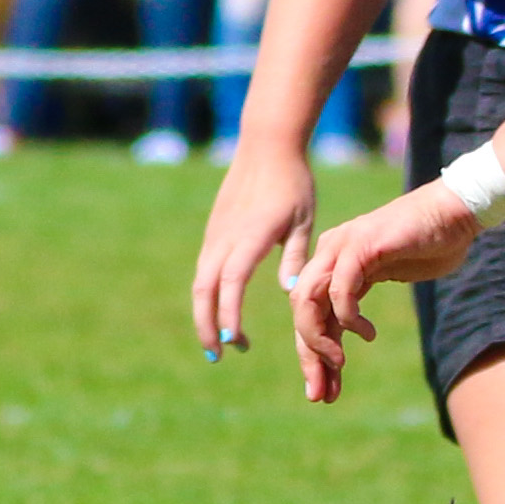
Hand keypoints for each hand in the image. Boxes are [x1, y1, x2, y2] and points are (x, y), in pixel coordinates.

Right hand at [185, 141, 322, 356]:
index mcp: (251, 235)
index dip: (229, 314)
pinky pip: (205, 268)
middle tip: (216, 356)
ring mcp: (216, 233)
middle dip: (207, 325)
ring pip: (201, 281)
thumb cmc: (293, 184)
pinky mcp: (214, 231)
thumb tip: (288, 294)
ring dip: (206, 313)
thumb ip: (296, 258)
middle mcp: (226, 236)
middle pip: (204, 288)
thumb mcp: (304, 221)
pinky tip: (220, 310)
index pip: (232, 282)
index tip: (235, 343)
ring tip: (220, 342)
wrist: (266, 147)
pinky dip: (208, 295)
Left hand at [285, 182, 487, 402]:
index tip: (323, 391)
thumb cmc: (428, 245)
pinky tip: (366, 334)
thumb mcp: (386, 279)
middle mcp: (330, 253)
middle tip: (320, 393)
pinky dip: (348, 317)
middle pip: (302, 312)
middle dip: (310, 357)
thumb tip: (349, 335)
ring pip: (310, 301)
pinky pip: (340, 288)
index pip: (309, 315)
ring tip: (338, 365)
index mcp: (332, 263)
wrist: (456, 213)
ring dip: (320, 341)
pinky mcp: (362, 245)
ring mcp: (343, 246)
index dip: (313, 356)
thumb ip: (362, 300)